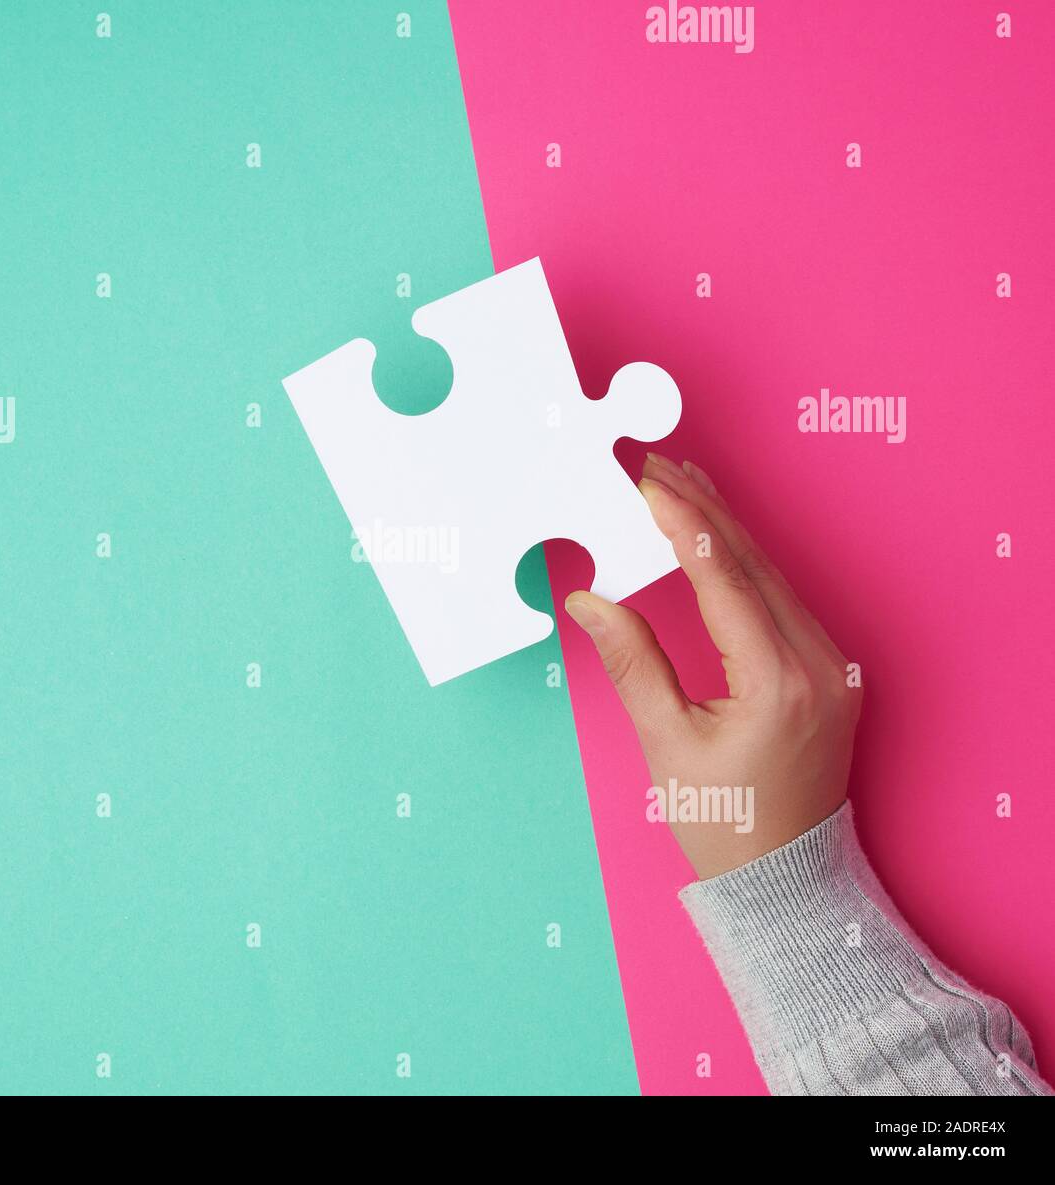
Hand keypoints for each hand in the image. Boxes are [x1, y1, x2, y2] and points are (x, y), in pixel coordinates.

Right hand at [564, 454, 861, 879]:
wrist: (786, 876)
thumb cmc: (724, 821)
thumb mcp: (667, 743)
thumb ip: (633, 662)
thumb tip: (590, 598)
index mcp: (779, 681)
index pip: (723, 577)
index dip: (681, 523)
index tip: (645, 481)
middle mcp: (818, 663)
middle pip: (752, 562)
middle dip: (702, 508)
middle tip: (654, 463)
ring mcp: (830, 664)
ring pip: (770, 573)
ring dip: (723, 527)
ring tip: (679, 483)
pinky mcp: (826, 669)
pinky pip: (781, 598)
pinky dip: (743, 562)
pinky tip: (717, 537)